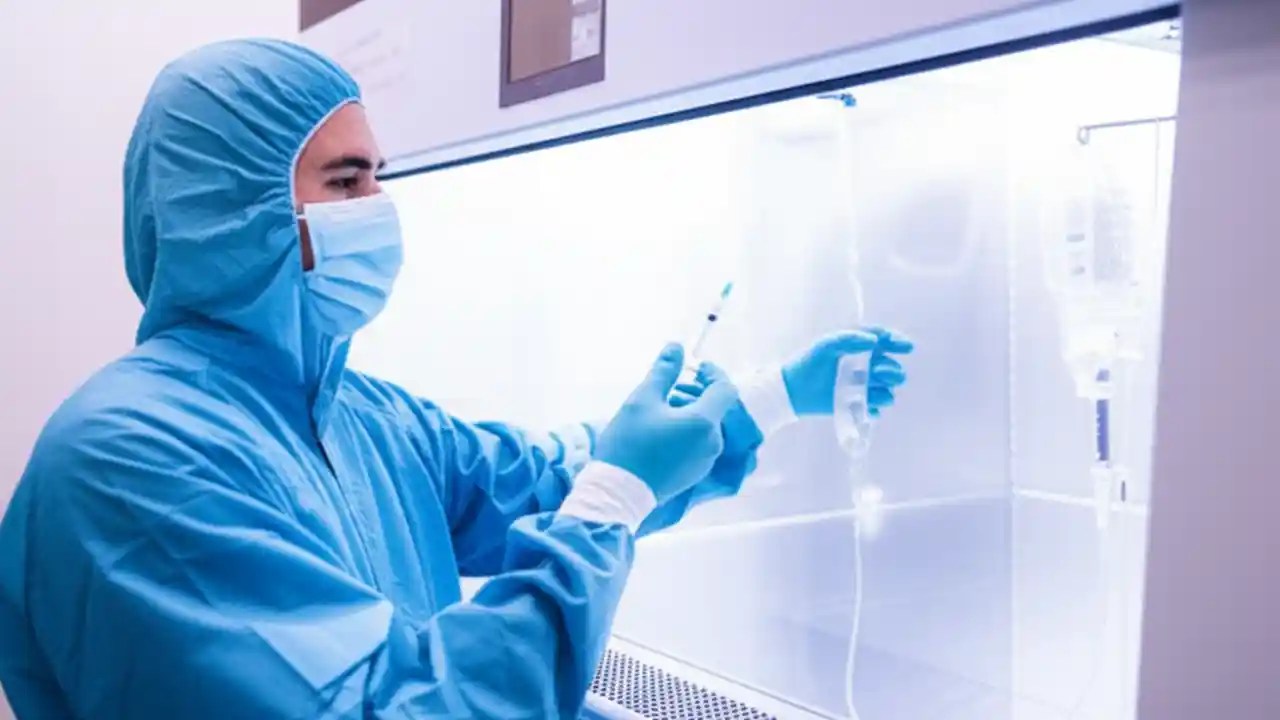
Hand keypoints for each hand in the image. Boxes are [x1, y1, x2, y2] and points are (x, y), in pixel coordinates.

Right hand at [594, 344, 739, 503]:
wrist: (618, 493)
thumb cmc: (629, 443)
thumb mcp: (643, 400)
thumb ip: (664, 371)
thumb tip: (677, 346)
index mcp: (704, 422)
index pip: (725, 389)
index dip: (713, 372)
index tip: (695, 365)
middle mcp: (713, 443)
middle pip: (716, 408)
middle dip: (698, 391)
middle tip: (672, 386)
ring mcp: (705, 462)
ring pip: (707, 427)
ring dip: (692, 411)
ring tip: (663, 408)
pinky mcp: (694, 474)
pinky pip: (700, 444)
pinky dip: (689, 430)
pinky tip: (663, 430)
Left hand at [782, 327, 912, 415]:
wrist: (793, 389)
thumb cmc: (810, 361)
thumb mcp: (827, 344)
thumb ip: (851, 338)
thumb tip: (874, 341)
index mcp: (862, 348)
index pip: (886, 343)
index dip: (898, 343)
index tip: (906, 347)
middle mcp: (868, 367)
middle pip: (893, 369)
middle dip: (891, 371)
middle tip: (879, 372)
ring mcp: (864, 387)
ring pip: (888, 391)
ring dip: (885, 391)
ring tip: (870, 391)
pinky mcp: (858, 405)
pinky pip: (875, 409)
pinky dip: (874, 408)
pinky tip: (866, 405)